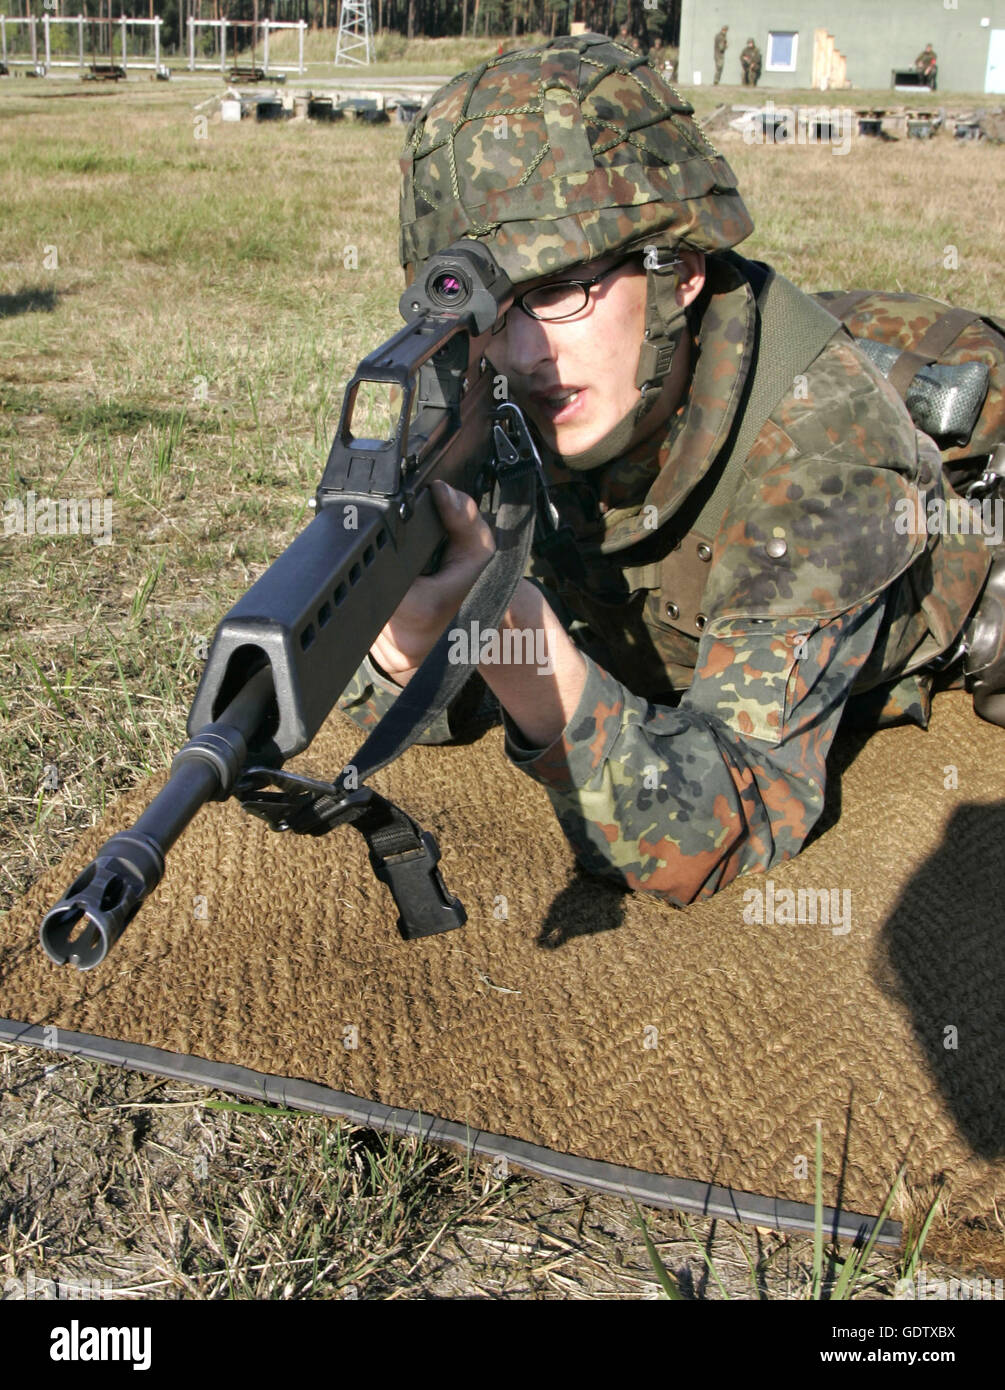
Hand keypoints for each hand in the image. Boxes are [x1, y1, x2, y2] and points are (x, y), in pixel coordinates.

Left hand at [370, 480, 495, 685]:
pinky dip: (385, 620)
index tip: (402, 560)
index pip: (376, 576)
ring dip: (381, 600)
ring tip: (412, 593)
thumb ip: (458, 514)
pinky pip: (374, 635)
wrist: (502, 635)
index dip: (381, 562)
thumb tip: (438, 490)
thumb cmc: (489, 589)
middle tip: (412, 575)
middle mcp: (404, 643)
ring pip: (367, 616)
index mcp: (419, 611)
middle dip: (382, 580)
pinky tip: (408, 613)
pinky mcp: (393, 668)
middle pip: (366, 596)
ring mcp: (396, 660)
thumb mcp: (478, 546)